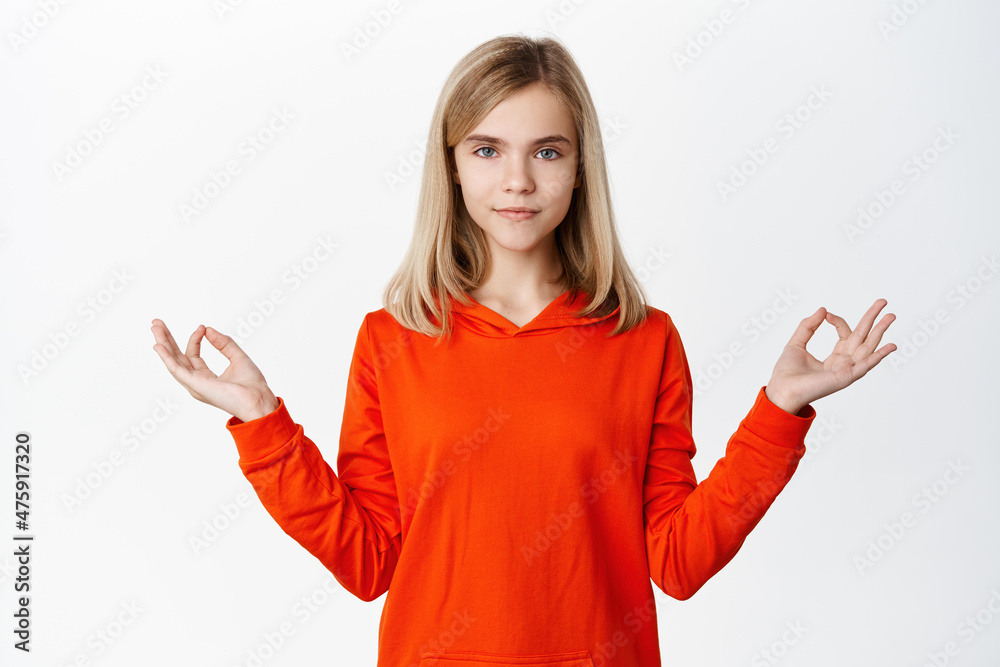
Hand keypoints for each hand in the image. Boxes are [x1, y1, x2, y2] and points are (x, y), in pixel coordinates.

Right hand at [151, 319, 278, 421]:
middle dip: (167, 340)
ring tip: (155, 327)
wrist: (258, 399)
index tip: (202, 327)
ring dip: (163, 344)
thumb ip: (224, 344)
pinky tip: (159, 345)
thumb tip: (208, 329)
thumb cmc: (252, 385)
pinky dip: (166, 357)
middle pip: (177, 358)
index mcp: (206, 377)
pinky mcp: (196, 385)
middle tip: (157, 322)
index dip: (195, 339)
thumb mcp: (238, 357)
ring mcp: (195, 384)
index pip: (193, 355)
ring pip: (173, 361)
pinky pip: (176, 369)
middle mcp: (197, 382)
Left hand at [765, 299, 896, 414]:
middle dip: (873, 320)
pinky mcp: (846, 377)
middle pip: (863, 338)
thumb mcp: (797, 343)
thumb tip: (823, 309)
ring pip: (868, 347)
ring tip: (891, 315)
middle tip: (883, 302)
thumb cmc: (787, 373)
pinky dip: (879, 356)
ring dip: (880, 331)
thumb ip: (808, 326)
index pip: (846, 334)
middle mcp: (844, 364)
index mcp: (835, 357)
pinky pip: (866, 365)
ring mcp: (847, 371)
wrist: (782, 389)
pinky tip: (891, 346)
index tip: (827, 315)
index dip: (838, 322)